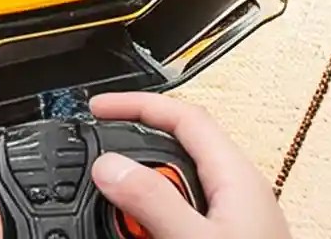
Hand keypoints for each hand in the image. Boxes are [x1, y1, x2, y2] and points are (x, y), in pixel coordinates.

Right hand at [89, 92, 293, 238]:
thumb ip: (153, 202)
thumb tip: (110, 166)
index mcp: (236, 178)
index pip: (183, 117)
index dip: (137, 105)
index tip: (96, 109)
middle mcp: (234, 193)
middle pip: (172, 150)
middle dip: (130, 157)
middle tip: (95, 172)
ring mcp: (226, 220)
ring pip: (170, 188)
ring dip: (137, 199)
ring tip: (116, 220)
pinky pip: (175, 218)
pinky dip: (147, 222)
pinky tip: (136, 236)